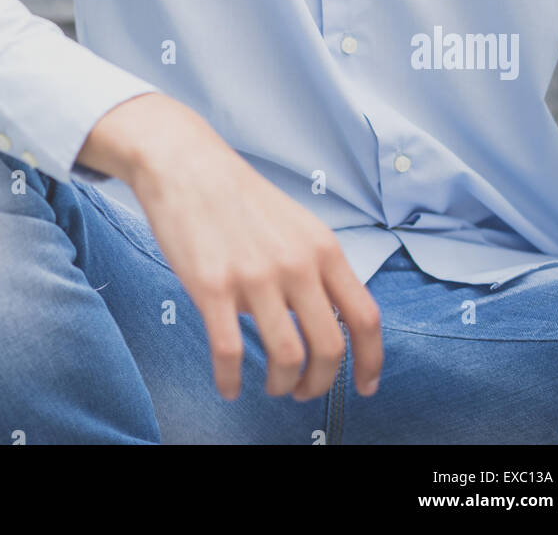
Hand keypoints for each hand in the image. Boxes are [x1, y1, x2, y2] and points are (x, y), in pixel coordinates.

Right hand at [107, 97, 382, 401]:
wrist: (186, 165)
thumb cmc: (238, 196)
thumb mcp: (297, 224)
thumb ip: (317, 268)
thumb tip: (330, 320)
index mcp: (322, 248)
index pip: (365, 317)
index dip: (371, 361)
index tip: (366, 386)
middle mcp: (296, 264)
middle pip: (330, 348)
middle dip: (321, 384)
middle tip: (304, 391)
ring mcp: (254, 277)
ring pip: (286, 358)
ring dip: (282, 385)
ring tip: (272, 385)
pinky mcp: (212, 287)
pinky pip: (230, 353)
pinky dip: (231, 381)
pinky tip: (228, 385)